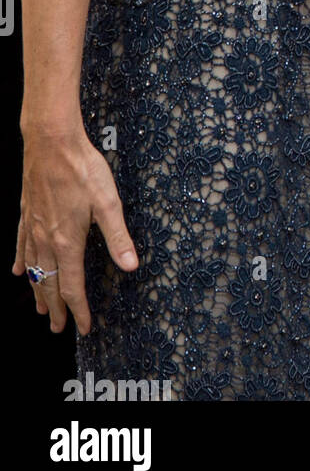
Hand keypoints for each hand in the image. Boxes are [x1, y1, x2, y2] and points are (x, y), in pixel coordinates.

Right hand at [14, 124, 137, 334]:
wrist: (51, 143)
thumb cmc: (82, 169)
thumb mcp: (108, 202)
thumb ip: (118, 237)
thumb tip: (131, 265)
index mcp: (68, 241)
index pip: (73, 286)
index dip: (78, 309)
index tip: (82, 326)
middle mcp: (46, 239)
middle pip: (50, 283)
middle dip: (56, 308)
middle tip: (58, 327)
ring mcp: (33, 227)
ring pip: (33, 269)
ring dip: (38, 291)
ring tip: (40, 308)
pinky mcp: (27, 214)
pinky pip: (21, 246)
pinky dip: (20, 262)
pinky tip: (17, 270)